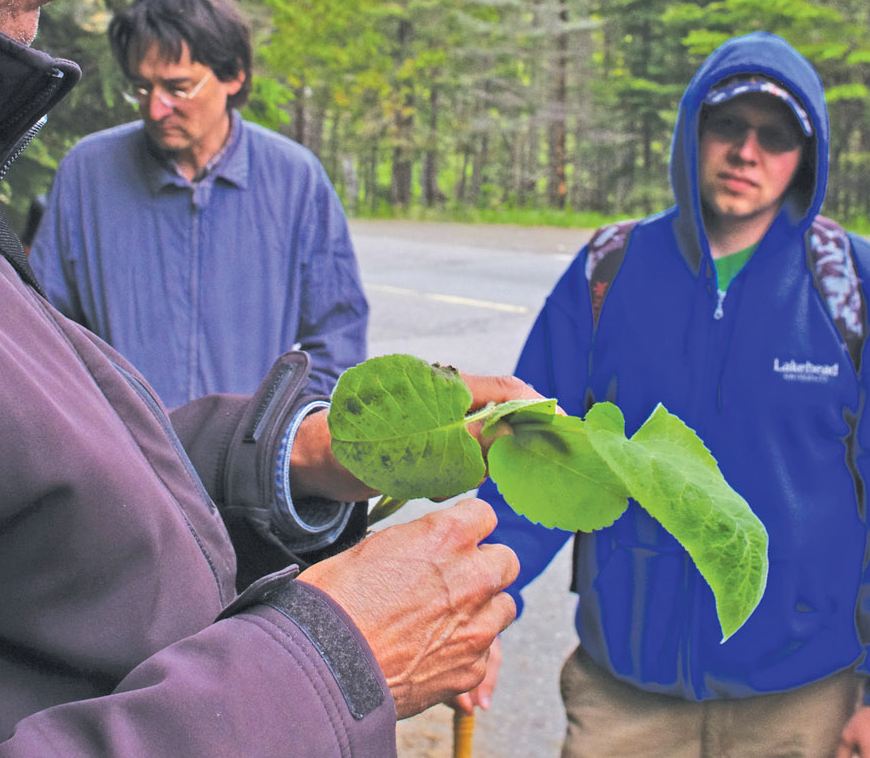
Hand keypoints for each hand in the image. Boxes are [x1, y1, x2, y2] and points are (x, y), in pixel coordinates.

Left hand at [288, 374, 548, 503]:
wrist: (306, 461)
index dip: (538, 408)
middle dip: (498, 448)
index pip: (506, 390)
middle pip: (498, 414)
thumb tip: (515, 432)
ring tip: (437, 483)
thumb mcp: (409, 453)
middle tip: (479, 476)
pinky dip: (453, 470)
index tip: (563, 431)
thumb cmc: (348, 452)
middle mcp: (442, 394)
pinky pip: (456, 450)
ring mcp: (433, 414)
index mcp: (442, 387)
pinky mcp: (423, 434)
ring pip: (478, 437)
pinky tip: (428, 484)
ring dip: (471, 464)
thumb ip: (465, 442)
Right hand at [298, 498, 517, 718]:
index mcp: (447, 536)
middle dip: (484, 568)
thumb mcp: (371, 549)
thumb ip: (415, 543)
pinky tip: (431, 656)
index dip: (467, 527)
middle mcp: (473, 577)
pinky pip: (484, 652)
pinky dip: (465, 652)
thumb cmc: (335, 602)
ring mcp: (478, 625)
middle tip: (455, 582)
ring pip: (504, 608)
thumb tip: (425, 547)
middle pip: (506, 562)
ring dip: (483, 609)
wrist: (325, 666)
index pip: (484, 515)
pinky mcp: (473, 667)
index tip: (456, 539)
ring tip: (445, 621)